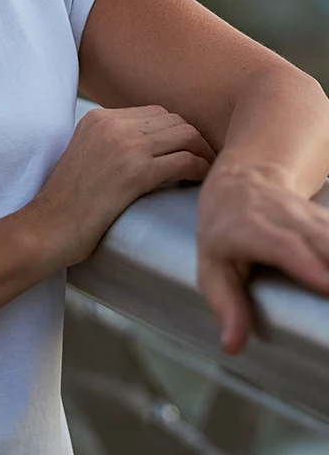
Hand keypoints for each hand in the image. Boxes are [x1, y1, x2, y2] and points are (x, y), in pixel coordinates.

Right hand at [30, 104, 215, 267]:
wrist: (50, 224)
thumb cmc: (68, 200)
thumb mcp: (85, 153)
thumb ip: (112, 142)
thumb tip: (154, 148)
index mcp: (98, 117)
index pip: (155, 112)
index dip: (176, 131)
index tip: (185, 150)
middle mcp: (112, 124)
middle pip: (173, 120)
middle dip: (193, 139)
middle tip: (202, 161)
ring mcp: (124, 145)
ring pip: (185, 136)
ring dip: (202, 153)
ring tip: (204, 172)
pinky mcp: (135, 172)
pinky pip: (185, 161)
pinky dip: (199, 170)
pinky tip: (199, 182)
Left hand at [196, 162, 328, 354]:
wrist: (239, 183)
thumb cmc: (224, 233)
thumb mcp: (212, 266)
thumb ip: (226, 305)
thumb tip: (232, 346)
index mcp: (249, 228)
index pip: (282, 244)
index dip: (306, 263)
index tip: (328, 285)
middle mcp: (282, 216)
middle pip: (318, 237)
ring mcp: (307, 213)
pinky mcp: (324, 218)